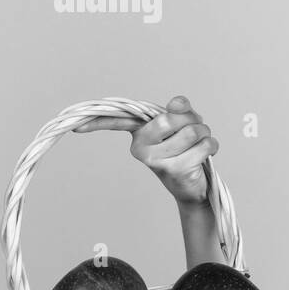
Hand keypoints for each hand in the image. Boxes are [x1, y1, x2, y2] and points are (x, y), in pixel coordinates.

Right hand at [73, 95, 218, 205]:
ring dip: (204, 134)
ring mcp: (156, 160)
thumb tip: (177, 103)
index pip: (118, 122)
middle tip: (194, 129)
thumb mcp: (180, 124)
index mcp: (138, 133)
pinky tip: (203, 155)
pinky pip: (203, 146)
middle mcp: (141, 148)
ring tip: (198, 144)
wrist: (192, 186)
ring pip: (192, 132)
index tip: (77, 127)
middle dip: (192, 120)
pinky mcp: (175, 170)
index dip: (97, 122)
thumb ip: (177, 110)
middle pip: (170, 118)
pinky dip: (211, 146)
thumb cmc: (184, 149)